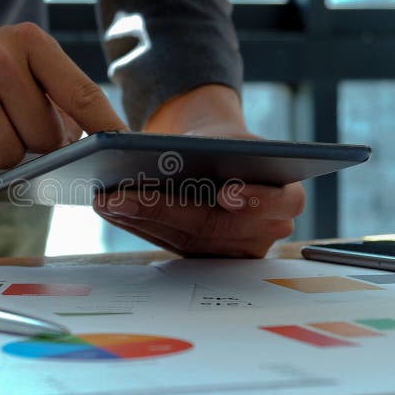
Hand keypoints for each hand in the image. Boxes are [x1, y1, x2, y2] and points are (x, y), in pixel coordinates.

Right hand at [0, 0, 126, 177]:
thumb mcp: (10, 63)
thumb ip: (49, 96)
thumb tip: (87, 146)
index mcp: (28, 42)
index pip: (83, 94)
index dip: (108, 129)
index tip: (127, 152)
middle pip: (46, 139)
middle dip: (32, 147)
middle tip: (0, 125)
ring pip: (10, 158)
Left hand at [93, 85, 305, 257]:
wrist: (222, 153)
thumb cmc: (227, 143)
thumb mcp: (226, 138)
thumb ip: (211, 149)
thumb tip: (162, 159)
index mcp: (287, 196)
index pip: (280, 201)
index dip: (254, 199)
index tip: (227, 192)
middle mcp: (267, 230)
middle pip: (216, 224)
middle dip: (164, 208)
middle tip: (122, 196)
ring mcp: (237, 249)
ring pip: (188, 239)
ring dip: (142, 218)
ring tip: (107, 200)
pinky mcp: (208, 256)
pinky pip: (173, 244)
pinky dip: (140, 225)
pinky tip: (113, 209)